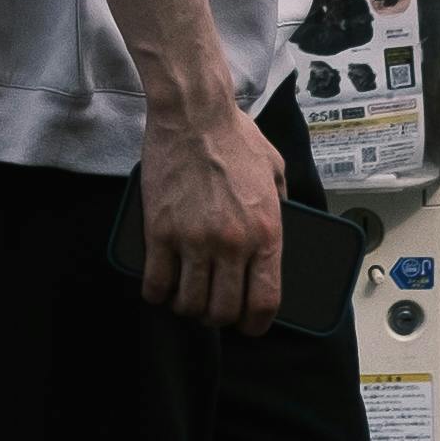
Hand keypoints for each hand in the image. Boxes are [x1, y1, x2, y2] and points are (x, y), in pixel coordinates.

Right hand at [131, 93, 284, 336]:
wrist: (194, 114)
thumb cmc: (235, 137)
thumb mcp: (277, 172)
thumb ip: (283, 207)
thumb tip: (277, 231)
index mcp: (266, 233)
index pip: (265, 302)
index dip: (255, 325)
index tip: (247, 326)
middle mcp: (232, 244)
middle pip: (224, 310)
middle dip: (218, 318)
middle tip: (211, 309)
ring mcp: (194, 239)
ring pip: (189, 302)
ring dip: (187, 308)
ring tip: (184, 298)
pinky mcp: (160, 229)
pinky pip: (156, 281)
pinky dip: (156, 293)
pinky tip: (158, 288)